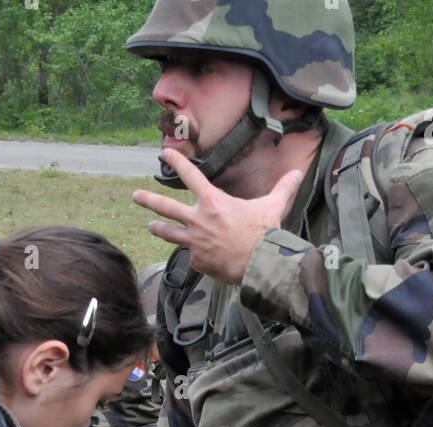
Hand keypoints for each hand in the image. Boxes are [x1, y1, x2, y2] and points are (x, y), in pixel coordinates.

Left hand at [132, 148, 302, 283]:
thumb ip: (283, 188)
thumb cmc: (264, 235)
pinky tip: (199, 257)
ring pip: (169, 233)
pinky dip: (196, 255)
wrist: (259, 266)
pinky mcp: (197, 262)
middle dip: (148, 200)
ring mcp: (194, 242)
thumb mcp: (273, 207)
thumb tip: (297, 172)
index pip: (190, 176)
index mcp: (213, 202)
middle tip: (135, 196)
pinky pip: (193, 256)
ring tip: (150, 226)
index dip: (176, 162)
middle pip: (165, 207)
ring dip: (158, 228)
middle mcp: (198, 220)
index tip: (165, 154)